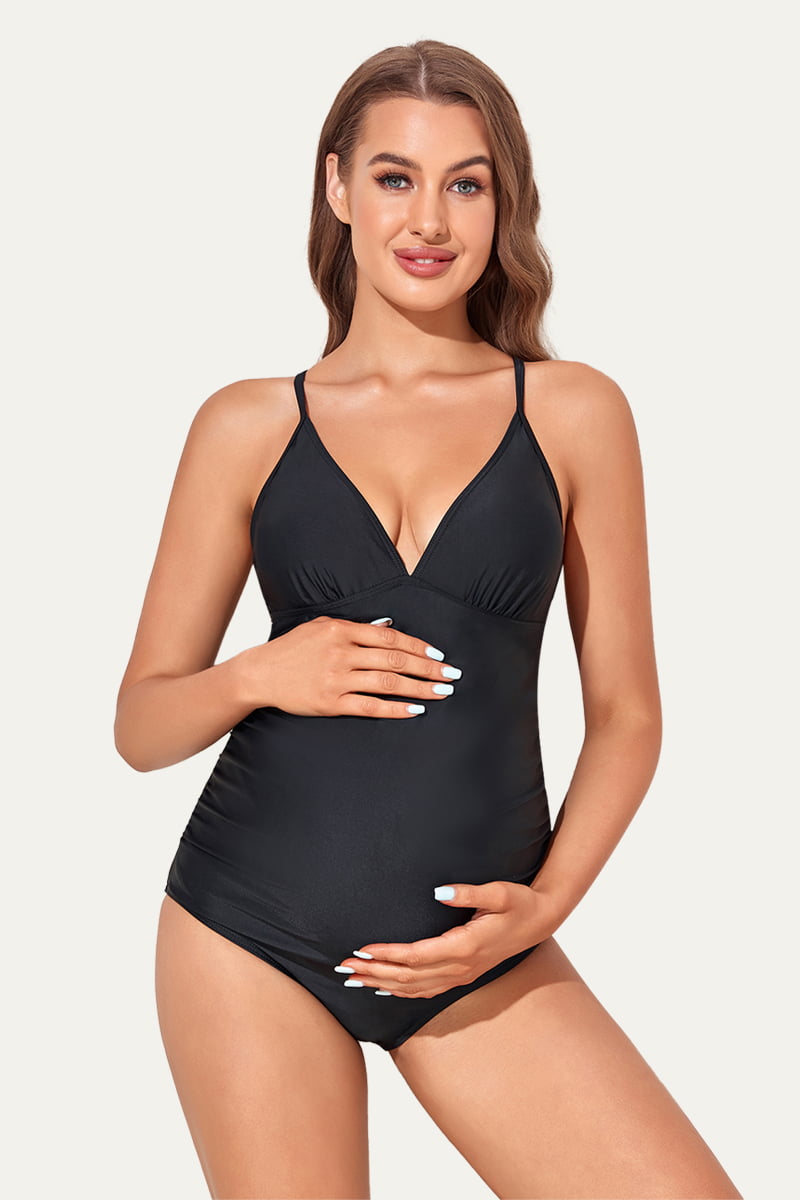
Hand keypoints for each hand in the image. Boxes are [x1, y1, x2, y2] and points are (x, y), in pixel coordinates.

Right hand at [238, 614, 462, 717]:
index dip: (418, 645)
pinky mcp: (331, 702)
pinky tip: (415, 710)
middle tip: (452, 674)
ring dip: (420, 688)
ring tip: (442, 692)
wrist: (261, 673)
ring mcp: (336, 679)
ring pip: (388, 683)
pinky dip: (395, 708)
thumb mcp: (321, 626)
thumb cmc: (293, 649)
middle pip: (395, 659)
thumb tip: (390, 625)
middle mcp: (341, 653)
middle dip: (429, 668)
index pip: (390, 637)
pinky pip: (370, 706)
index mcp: (341, 630)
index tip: (439, 654)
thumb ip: (356, 626)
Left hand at [334, 880, 552, 998]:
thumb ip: (469, 892)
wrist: (541, 920)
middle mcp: (460, 967)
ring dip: (382, 983)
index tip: (361, 950)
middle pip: (409, 976)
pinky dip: (402, 992)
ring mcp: (462, 975)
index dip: (387, 955)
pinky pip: (427, 990)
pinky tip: (385, 989)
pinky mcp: (463, 975)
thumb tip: (440, 892)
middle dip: (374, 972)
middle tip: (343, 967)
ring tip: (354, 979)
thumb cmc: (519, 902)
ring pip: (415, 988)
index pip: (417, 956)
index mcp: (465, 947)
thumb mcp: (499, 892)